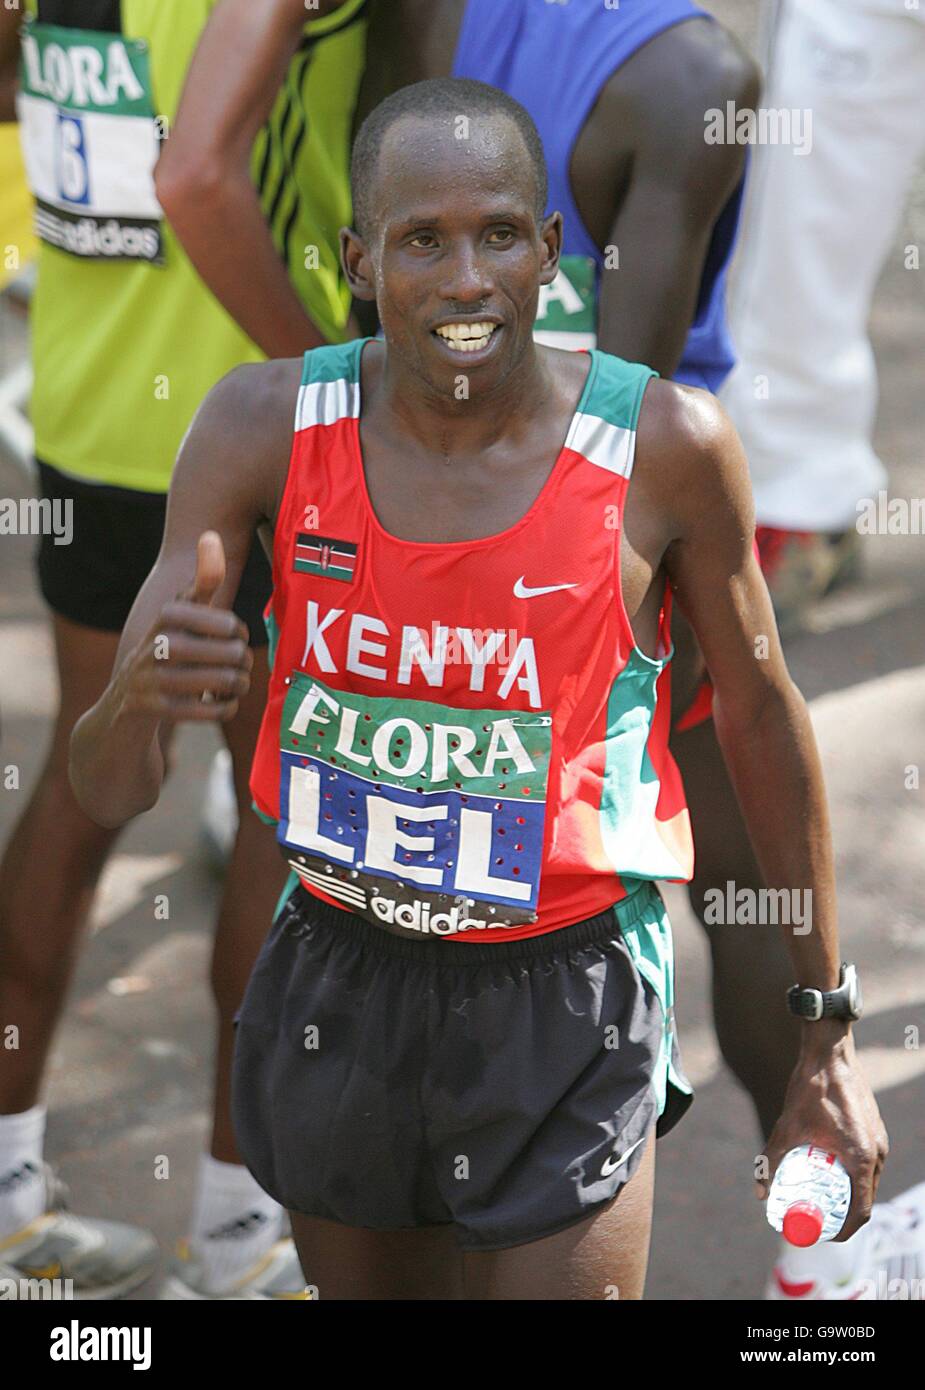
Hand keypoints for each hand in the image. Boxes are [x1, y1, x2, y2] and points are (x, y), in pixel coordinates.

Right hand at [117, 531, 252, 722]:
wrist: (122, 705)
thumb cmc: (165, 650)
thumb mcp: (180, 615)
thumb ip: (203, 581)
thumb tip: (211, 535)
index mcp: (166, 616)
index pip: (224, 621)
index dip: (237, 631)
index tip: (234, 636)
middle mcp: (155, 645)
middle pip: (229, 653)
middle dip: (242, 661)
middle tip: (239, 665)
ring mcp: (152, 679)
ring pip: (222, 681)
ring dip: (238, 686)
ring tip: (236, 684)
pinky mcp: (154, 710)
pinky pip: (209, 711)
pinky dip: (225, 708)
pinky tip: (224, 703)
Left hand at [759, 1028, 888, 1240]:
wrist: (830, 1053)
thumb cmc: (811, 1088)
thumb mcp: (786, 1127)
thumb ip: (771, 1159)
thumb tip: (759, 1191)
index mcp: (862, 1158)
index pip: (860, 1211)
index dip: (843, 1230)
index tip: (824, 1234)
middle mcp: (877, 1152)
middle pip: (864, 1198)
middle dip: (842, 1214)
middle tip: (818, 1218)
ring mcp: (879, 1140)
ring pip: (867, 1180)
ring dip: (848, 1193)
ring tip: (821, 1196)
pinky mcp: (875, 1129)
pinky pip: (868, 1163)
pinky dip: (853, 1174)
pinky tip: (830, 1169)